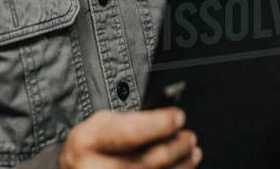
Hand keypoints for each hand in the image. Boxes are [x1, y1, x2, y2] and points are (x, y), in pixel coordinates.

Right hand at [59, 108, 201, 168]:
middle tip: (189, 137)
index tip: (178, 117)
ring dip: (183, 164)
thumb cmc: (91, 147)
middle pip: (152, 160)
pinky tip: (181, 167)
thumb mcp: (101, 124)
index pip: (131, 133)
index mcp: (89, 142)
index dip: (160, 124)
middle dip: (178, 146)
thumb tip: (170, 119)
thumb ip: (132, 121)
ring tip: (190, 152)